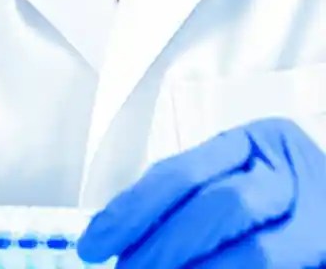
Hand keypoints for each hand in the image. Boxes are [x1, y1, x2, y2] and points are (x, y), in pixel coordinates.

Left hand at [78, 117, 325, 267]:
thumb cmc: (273, 210)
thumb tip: (117, 242)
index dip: (131, 210)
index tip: (92, 245)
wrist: (321, 222)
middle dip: (164, 246)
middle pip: (218, 204)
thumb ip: (182, 209)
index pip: (181, 172)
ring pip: (255, 251)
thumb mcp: (231, 191)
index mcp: (258, 144)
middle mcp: (294, 173)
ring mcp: (320, 217)